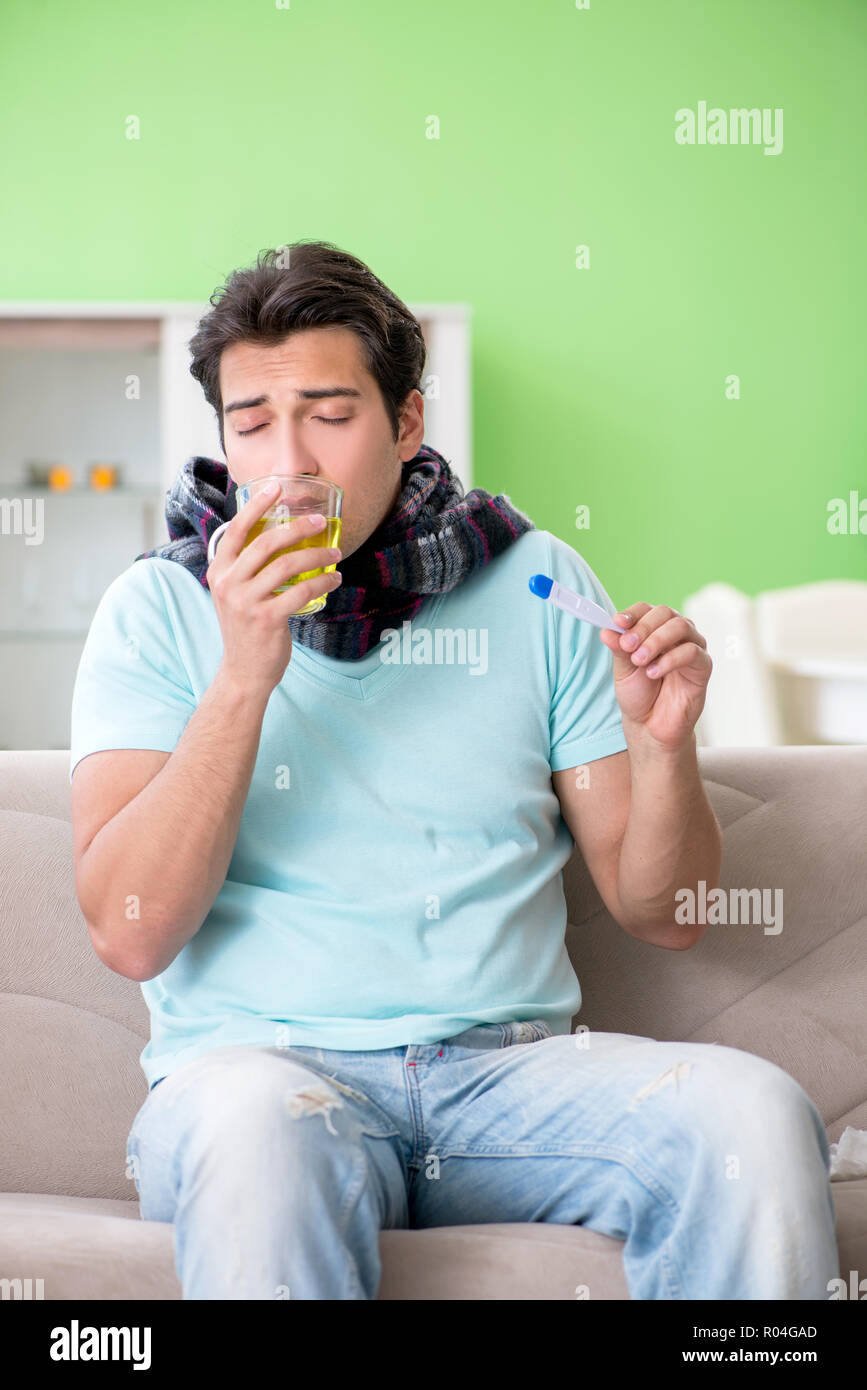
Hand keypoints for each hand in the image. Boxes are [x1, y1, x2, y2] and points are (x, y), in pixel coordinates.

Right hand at [207, 485, 342, 695]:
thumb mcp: (235, 594)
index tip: (277, 488)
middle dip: (298, 527)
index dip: (256, 506)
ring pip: (288, 565)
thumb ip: (246, 568)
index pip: (236, 530)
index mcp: (218, 572)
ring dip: (318, 556)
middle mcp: (227, 583)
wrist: (244, 672)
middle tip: (321, 522)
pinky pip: (302, 591)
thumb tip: (278, 538)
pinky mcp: (267, 618)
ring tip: (335, 555)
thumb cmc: (246, 628)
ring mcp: (245, 601)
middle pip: (267, 542)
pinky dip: (323, 583)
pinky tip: (334, 581)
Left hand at [598, 603, 711, 751]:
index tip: (618, 622)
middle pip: (665, 613)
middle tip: (628, 646)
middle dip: (643, 627)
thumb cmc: (639, 694)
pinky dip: (670, 660)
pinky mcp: (703, 666)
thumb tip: (607, 629)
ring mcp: (692, 647)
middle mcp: (675, 634)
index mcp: (654, 630)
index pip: (647, 609)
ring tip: (640, 660)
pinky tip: (653, 673)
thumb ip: (618, 649)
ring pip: (681, 626)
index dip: (633, 613)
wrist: (650, 725)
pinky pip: (692, 652)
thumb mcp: (622, 670)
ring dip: (657, 640)